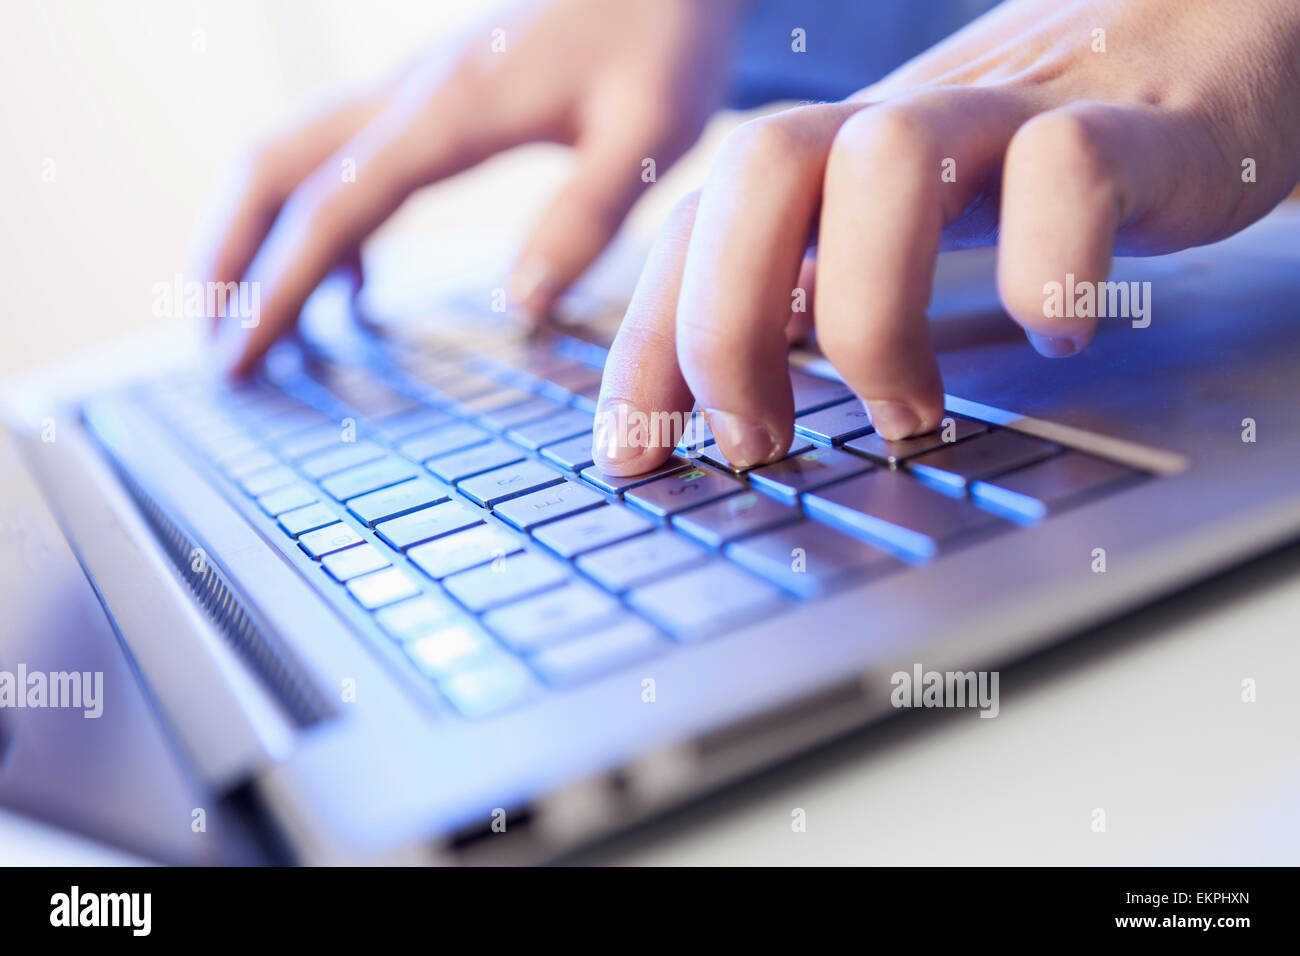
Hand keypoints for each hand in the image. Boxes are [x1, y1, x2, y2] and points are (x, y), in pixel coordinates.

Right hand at [203, 0, 740, 374]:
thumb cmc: (668, 41)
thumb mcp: (648, 136)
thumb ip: (584, 218)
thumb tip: (520, 308)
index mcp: (450, 112)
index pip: (332, 210)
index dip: (273, 288)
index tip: (237, 357)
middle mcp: (412, 93)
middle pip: (273, 167)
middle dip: (225, 257)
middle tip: (212, 349)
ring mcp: (416, 89)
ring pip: (295, 155)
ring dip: (257, 235)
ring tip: (253, 325)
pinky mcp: (437, 96)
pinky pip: (348, 158)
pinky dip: (325, 224)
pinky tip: (352, 284)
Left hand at [594, 0, 1299, 473]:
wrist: (1202, 34)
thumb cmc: (1030, 164)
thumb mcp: (898, 232)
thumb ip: (816, 297)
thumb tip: (729, 409)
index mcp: (831, 162)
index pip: (696, 231)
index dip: (645, 343)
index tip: (629, 455)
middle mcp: (896, 124)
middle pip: (758, 172)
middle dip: (727, 326)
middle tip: (759, 442)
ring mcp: (1007, 113)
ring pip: (891, 164)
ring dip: (875, 318)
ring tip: (909, 414)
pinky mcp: (1127, 124)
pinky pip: (1066, 173)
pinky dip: (1049, 268)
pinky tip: (1058, 331)